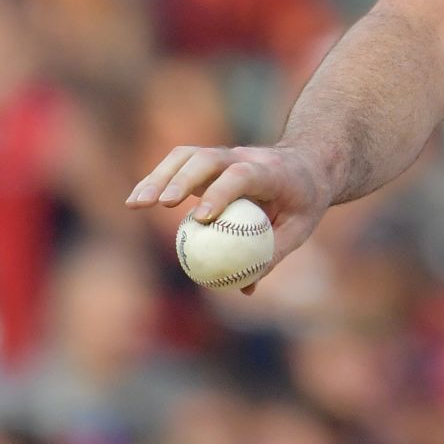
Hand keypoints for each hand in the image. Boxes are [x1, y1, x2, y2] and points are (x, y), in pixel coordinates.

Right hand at [126, 144, 330, 293]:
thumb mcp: (301, 228)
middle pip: (207, 158)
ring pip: (187, 155)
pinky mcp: (209, 160)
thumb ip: (273, 255)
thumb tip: (244, 288)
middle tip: (161, 204)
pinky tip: (135, 200)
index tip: (202, 218)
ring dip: (159, 176)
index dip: (221, 192)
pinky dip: (156, 178)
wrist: (308, 164)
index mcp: (272, 171)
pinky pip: (179, 164)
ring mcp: (225, 154)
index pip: (242, 175)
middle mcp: (245, 156)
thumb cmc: (304, 201)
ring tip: (135, 204)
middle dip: (182, 178)